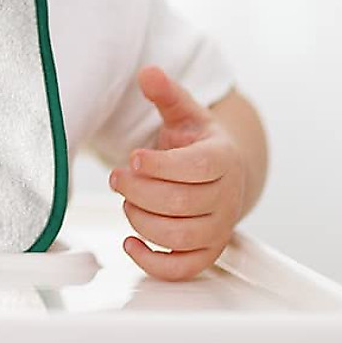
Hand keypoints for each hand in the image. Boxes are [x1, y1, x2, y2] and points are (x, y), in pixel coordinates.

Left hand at [107, 66, 246, 280]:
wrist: (220, 173)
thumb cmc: (197, 142)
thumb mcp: (183, 112)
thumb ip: (166, 93)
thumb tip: (148, 72)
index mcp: (222, 159)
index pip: (197, 168)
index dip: (162, 165)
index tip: (134, 157)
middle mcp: (225, 197)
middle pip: (182, 203)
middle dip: (140, 191)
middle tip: (116, 177)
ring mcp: (217, 228)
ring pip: (181, 237)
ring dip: (142, 220)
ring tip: (124, 200)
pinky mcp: (206, 252)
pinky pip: (183, 269)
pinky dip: (154, 262)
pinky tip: (130, 242)